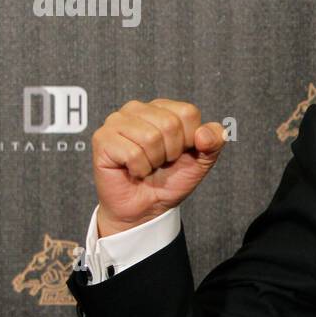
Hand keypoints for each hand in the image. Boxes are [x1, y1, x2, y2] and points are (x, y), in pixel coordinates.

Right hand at [91, 98, 226, 236]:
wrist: (146, 208)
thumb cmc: (170, 180)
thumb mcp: (202, 160)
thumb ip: (214, 141)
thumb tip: (203, 134)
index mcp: (162, 108)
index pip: (188, 112)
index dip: (190, 140)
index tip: (179, 153)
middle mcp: (137, 109)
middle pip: (169, 124)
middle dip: (172, 152)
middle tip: (161, 162)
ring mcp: (116, 121)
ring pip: (150, 137)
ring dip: (154, 161)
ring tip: (147, 165)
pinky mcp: (102, 139)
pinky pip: (132, 153)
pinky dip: (139, 169)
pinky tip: (133, 170)